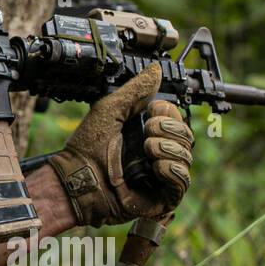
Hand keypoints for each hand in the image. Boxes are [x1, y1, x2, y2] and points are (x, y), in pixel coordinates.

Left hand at [48, 64, 195, 227]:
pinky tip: (156, 166)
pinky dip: (172, 169)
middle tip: (145, 131)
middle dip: (167, 129)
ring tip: (147, 149)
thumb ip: (135, 90)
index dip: (168, 112)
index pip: (176, 118)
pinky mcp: (162, 196)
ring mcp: (161, 175)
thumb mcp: (111, 109)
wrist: (78, 178)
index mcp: (147, 132)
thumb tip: (156, 69)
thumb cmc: (88, 145)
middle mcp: (158, 152)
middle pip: (186, 135)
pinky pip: (182, 181)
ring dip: (167, 148)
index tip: (151, 110)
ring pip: (186, 156)